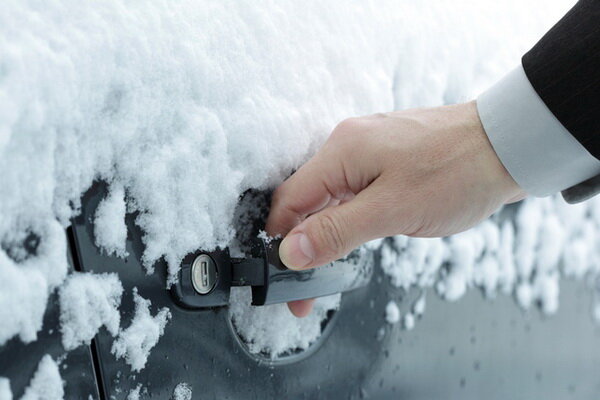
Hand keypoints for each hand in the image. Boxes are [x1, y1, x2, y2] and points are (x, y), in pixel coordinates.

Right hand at [265, 101, 524, 316]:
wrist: (508, 145)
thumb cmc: (457, 172)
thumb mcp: (393, 211)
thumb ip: (337, 231)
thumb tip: (291, 251)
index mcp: (341, 152)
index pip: (289, 200)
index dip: (279, 241)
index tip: (282, 278)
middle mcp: (347, 145)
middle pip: (305, 200)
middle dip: (299, 245)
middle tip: (304, 290)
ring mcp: (367, 150)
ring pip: (329, 198)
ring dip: (323, 234)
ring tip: (325, 272)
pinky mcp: (385, 158)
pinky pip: (351, 191)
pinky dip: (345, 218)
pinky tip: (348, 238)